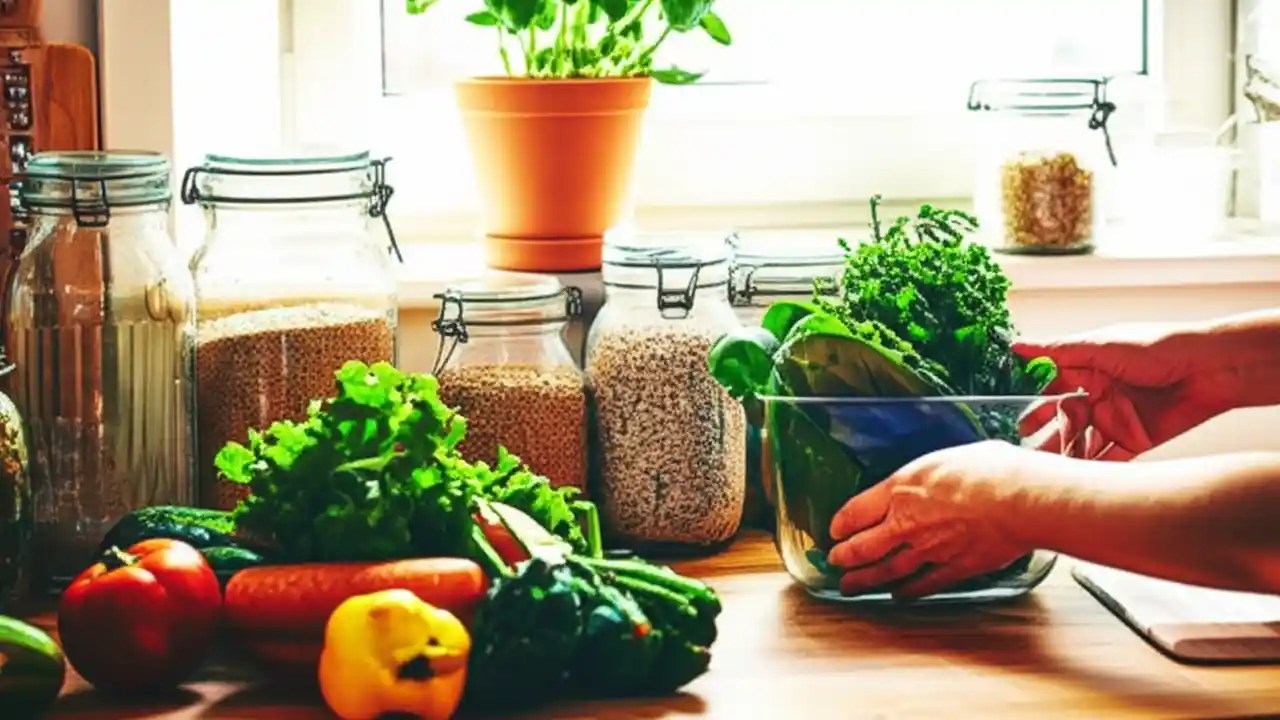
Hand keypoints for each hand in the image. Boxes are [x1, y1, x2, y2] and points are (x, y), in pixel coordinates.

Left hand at [826, 440, 1034, 600]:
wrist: (1022, 500)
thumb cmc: (991, 470)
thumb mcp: (945, 458)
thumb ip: (927, 474)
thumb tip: (930, 474)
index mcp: (900, 490)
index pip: (854, 512)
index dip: (840, 524)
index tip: (834, 531)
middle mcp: (906, 524)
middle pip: (862, 548)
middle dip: (844, 558)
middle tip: (834, 563)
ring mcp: (928, 550)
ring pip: (886, 572)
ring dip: (865, 581)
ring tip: (851, 587)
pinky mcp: (953, 569)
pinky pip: (923, 585)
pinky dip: (908, 593)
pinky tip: (899, 596)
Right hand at [1014, 322, 1230, 460]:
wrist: (1208, 369)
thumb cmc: (1157, 347)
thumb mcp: (1099, 345)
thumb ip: (1056, 351)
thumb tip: (1017, 346)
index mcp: (1089, 371)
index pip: (1053, 393)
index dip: (1035, 410)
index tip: (1019, 427)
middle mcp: (1100, 396)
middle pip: (1066, 423)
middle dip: (1048, 440)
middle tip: (1029, 459)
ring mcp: (1117, 419)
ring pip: (1084, 444)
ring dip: (1068, 458)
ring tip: (1049, 475)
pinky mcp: (1137, 438)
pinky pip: (1110, 459)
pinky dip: (1094, 470)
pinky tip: (1077, 481)